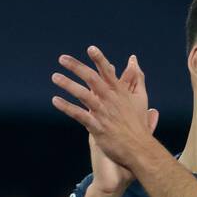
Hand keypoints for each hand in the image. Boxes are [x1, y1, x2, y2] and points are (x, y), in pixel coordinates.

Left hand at [53, 47, 156, 175]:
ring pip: (83, 94)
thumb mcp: (141, 98)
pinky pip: (79, 114)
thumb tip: (133, 59)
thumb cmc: (138, 123)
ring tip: (55, 76)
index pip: (108, 72)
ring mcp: (103, 113)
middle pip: (92, 79)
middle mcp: (110, 100)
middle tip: (62, 58)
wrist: (139, 148)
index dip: (99, 59)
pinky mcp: (96, 127)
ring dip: (68, 84)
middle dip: (76, 67)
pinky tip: (55, 100)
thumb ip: (137, 77)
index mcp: (119, 92)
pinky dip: (66, 107)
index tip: (90, 48)